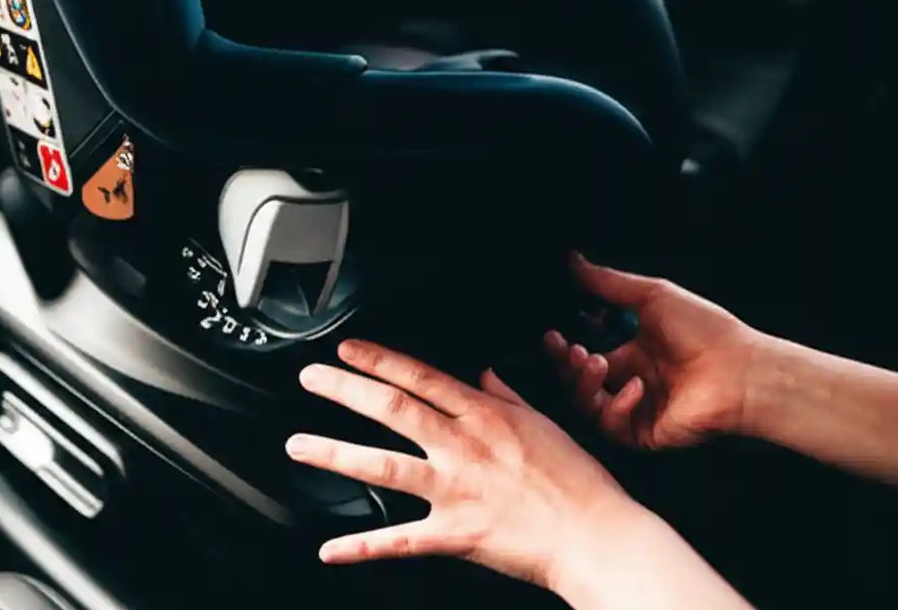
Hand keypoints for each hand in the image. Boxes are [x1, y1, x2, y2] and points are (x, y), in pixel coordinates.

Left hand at [286, 340, 641, 589]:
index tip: (347, 349)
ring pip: (384, 466)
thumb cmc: (578, 483)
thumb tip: (485, 375)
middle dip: (344, 390)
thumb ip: (506, 397)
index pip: (422, 377)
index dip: (379, 360)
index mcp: (486, 416)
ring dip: (335, 453)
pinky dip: (360, 546)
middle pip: (393, 410)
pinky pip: (399, 540)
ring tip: (299, 445)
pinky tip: (329, 548)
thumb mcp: (544, 423)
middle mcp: (465, 447)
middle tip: (310, 379)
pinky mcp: (455, 534)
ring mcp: (456, 490)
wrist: (599, 536)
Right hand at [546, 253, 762, 447]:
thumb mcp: (652, 296)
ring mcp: (637, 410)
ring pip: (588, 406)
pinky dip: (617, 406)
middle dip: (565, 366)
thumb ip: (608, 282)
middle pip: (578, 382)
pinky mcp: (644, 433)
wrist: (741, 370)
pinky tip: (636, 388)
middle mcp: (631, 382)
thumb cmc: (707, 331)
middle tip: (564, 349)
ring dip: (584, 383)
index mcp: (633, 354)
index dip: (563, 348)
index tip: (552, 335)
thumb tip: (574, 260)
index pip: (584, 355)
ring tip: (596, 363)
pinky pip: (612, 426)